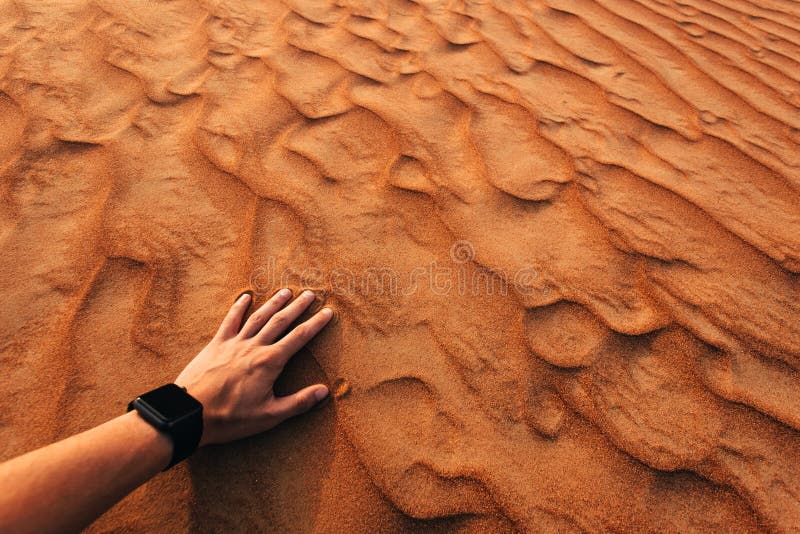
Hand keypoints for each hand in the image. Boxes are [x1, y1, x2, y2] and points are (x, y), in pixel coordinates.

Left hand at [174, 289, 332, 445]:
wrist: (191, 413)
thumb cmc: (231, 418)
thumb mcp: (269, 416)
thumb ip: (298, 403)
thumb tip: (324, 391)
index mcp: (270, 362)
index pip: (299, 337)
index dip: (315, 324)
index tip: (328, 312)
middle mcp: (254, 347)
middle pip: (281, 321)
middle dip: (298, 307)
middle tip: (310, 294)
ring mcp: (234, 343)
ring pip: (258, 317)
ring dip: (273, 303)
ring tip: (286, 292)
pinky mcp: (216, 344)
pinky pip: (230, 321)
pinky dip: (238, 308)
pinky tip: (245, 297)